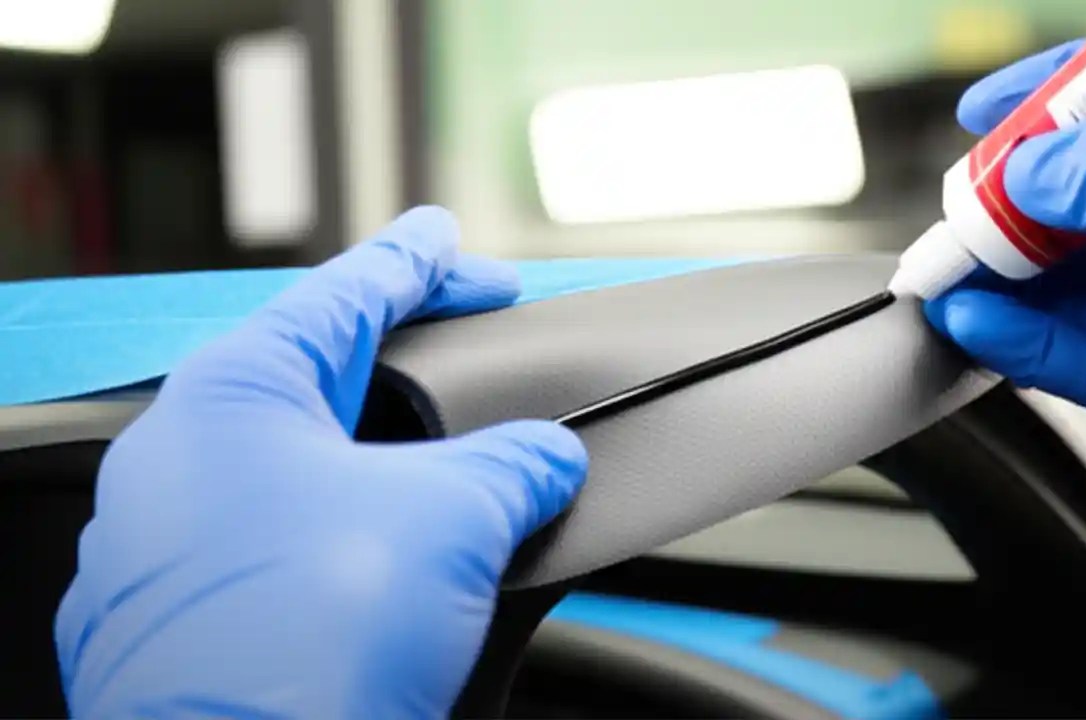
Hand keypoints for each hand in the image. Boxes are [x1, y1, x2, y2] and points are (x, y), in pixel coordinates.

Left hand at [55, 207, 588, 717]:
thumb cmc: (308, 641)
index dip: (413, 261)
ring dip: (379, 458)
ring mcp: (173, 541)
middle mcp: (184, 457)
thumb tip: (550, 458)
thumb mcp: (451, 518)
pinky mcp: (186, 612)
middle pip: (315, 377)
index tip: (444, 238)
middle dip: (401, 363)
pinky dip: (344, 529)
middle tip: (465, 342)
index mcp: (231, 396)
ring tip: (444, 458)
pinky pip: (280, 539)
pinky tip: (391, 554)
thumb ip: (515, 465)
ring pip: (297, 466)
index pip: (342, 293)